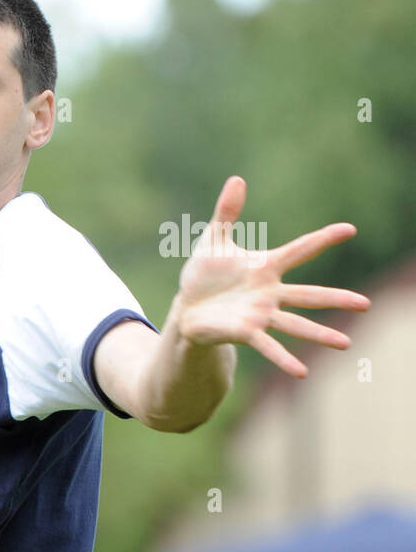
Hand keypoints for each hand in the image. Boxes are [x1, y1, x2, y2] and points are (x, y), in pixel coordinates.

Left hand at [175, 176, 369, 376]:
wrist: (186, 308)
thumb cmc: (203, 275)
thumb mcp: (213, 240)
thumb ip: (227, 212)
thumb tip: (237, 179)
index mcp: (266, 268)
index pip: (300, 250)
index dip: (323, 240)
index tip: (349, 229)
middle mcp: (270, 293)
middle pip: (309, 294)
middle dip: (336, 298)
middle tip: (366, 304)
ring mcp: (260, 315)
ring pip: (296, 324)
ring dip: (321, 334)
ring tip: (346, 344)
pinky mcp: (246, 332)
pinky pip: (269, 346)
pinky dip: (285, 358)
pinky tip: (302, 372)